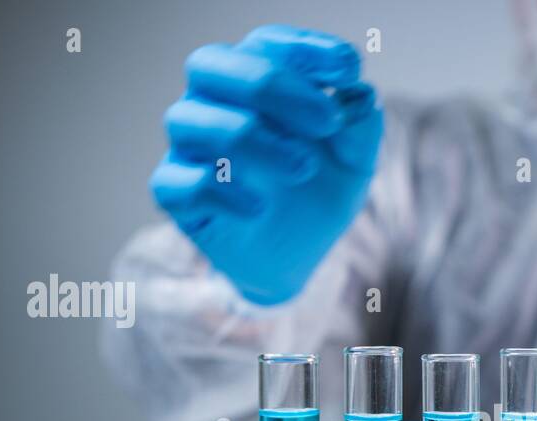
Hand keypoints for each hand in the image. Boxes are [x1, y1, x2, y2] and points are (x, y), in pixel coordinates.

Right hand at [149, 25, 382, 304]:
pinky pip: (179, 181)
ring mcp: (189, 146)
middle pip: (213, 65)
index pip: (266, 44)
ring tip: (304, 168)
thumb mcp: (354, 162)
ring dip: (252, 139)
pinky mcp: (176, 193)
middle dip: (272, 85)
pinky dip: (222, 191)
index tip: (349, 68)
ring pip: (192, 120)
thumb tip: (360, 94)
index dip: (305, 50)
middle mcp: (212, 102)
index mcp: (254, 80)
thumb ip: (359, 127)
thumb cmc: (318, 194)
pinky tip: (260, 208)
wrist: (297, 259)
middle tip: (328, 120)